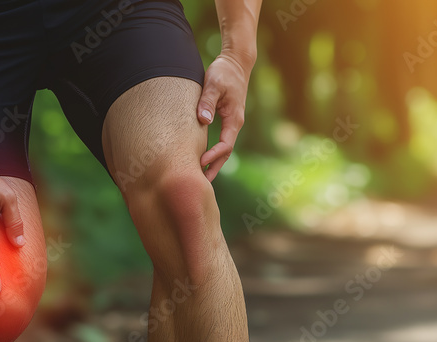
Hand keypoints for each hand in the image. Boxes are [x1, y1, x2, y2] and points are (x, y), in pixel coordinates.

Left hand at [196, 51, 253, 181]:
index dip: (213, 156)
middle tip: (201, 184)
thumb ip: (207, 102)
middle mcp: (235, 124)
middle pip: (226, 153)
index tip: (199, 163)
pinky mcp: (227, 119)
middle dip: (214, 168)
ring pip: (224, 148)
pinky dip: (214, 152)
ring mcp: (232, 122)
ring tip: (201, 176)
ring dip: (214, 163)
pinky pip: (222, 141)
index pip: (225, 145)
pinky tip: (203, 158)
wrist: (236, 62)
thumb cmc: (224, 72)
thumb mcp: (214, 84)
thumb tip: (203, 120)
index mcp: (234, 119)